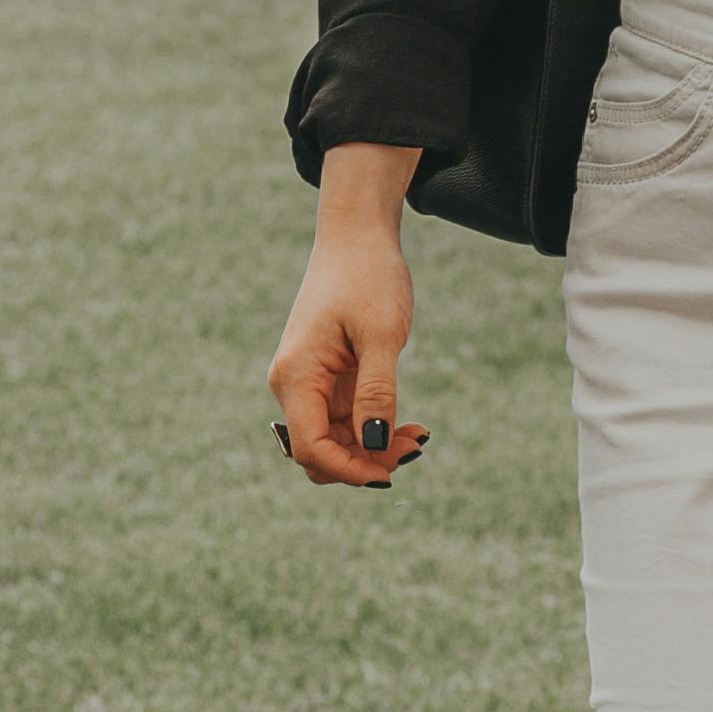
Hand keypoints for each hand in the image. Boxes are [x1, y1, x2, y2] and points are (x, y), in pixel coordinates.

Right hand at [268, 153, 428, 486]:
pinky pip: (347, 422)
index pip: (311, 447)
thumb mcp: (382, 335)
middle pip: (319, 452)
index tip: (390, 474)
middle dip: (363, 463)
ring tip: (419, 436)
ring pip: (335, 441)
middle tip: (414, 447)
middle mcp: (294, 385)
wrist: (357, 237)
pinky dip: (375, 430)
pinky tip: (410, 426)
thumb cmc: (368, 276)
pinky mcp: (328, 380)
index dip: (349, 470)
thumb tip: (373, 445)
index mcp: (296, 376)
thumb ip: (377, 392)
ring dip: (374, 449)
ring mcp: (310, 384)